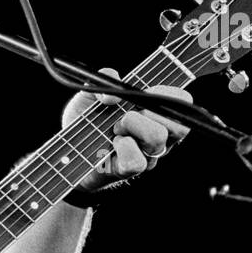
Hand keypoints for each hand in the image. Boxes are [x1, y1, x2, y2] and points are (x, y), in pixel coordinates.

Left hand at [61, 68, 192, 192]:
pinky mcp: (129, 170)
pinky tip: (112, 144)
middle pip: (179, 125)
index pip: (182, 101)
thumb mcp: (93, 94)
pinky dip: (123, 148)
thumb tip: (113, 81)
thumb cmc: (89, 119)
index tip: (146, 92)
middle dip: (149, 112)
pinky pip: (137, 161)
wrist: (69, 148)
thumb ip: (104, 81)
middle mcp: (159, 137)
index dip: (167, 94)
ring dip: (132, 126)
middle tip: (126, 114)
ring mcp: (147, 156)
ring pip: (157, 139)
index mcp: (157, 114)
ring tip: (114, 128)